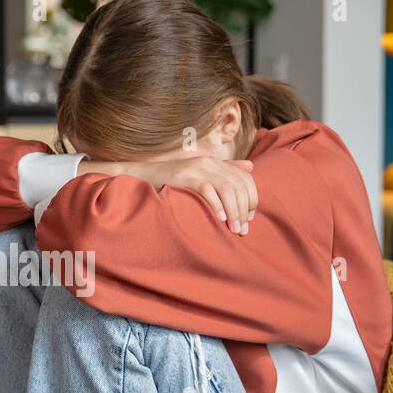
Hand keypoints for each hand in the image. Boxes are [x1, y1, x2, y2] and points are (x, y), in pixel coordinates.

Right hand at [86, 152, 257, 233]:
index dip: (252, 199)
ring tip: (234, 229)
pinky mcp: (185, 176)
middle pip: (239, 185)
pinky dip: (216, 205)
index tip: (249, 218)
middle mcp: (209, 163)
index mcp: (214, 162)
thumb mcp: (200, 172)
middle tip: (243, 230)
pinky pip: (207, 190)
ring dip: (234, 211)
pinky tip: (219, 219)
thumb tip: (251, 167)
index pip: (245, 178)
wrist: (140, 175)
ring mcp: (197, 168)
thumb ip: (225, 169)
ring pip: (227, 188)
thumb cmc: (170, 180)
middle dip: (245, 209)